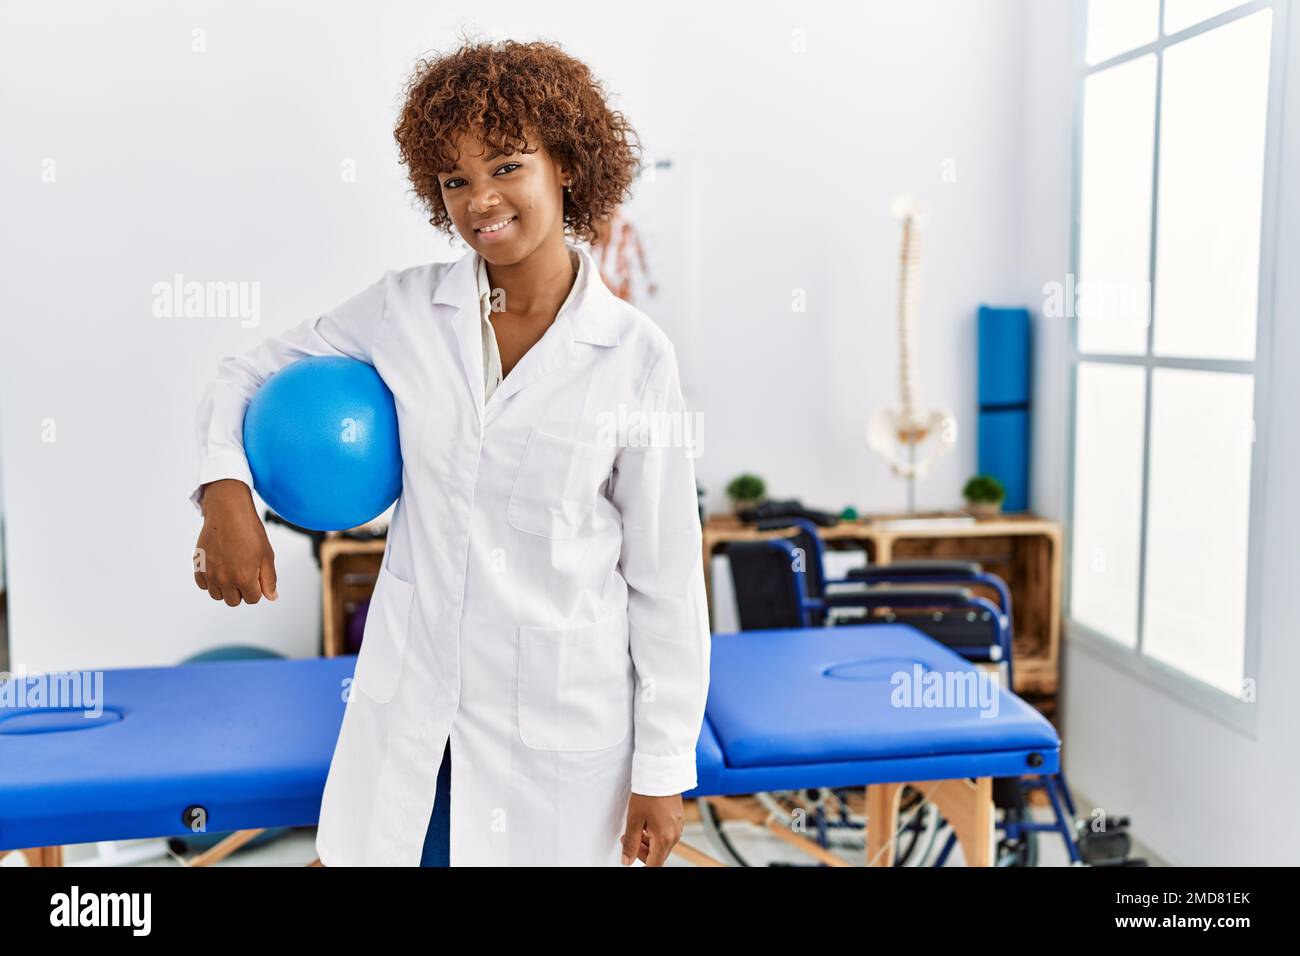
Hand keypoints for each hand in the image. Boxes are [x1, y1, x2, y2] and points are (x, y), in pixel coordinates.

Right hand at [193, 479, 277, 606]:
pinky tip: (219, 568)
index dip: (257, 588)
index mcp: (244, 578)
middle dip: (241, 591)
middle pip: (233, 601)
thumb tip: (272, 597)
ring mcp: (209, 573)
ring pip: (217, 595)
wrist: (228, 512)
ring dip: (225, 588)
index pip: (252, 599)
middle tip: (244, 572)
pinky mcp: (198, 566)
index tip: (256, 575)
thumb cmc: (249, 530)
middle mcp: (224, 579)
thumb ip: (269, 579)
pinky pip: (202, 585)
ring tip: (231, 570)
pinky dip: (210, 581)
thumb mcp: (267, 555)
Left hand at [620, 792, 683, 865]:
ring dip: (648, 842)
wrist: (662, 773)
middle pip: (659, 856)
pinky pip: (667, 834)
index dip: (641, 862)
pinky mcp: (678, 819)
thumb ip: (631, 843)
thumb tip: (627, 860)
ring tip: (635, 828)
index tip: (632, 858)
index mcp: (664, 838)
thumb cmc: (649, 794)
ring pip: (662, 845)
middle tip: (627, 839)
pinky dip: (655, 834)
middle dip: (642, 852)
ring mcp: (678, 827)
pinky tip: (646, 822)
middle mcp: (675, 835)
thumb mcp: (634, 820)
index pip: (654, 865)